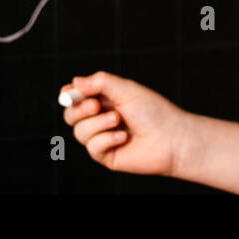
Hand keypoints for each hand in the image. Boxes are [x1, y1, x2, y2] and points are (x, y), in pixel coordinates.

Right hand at [60, 70, 186, 176]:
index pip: (77, 96)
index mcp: (105, 100)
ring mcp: (102, 137)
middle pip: (71, 115)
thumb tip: (74, 82)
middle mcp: (101, 118)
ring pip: (79, 132)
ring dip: (98, 124)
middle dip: (79, 109)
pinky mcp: (106, 155)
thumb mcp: (126, 89)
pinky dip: (107, 139)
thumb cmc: (153, 112)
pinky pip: (92, 147)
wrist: (170, 138)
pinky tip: (123, 137)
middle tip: (96, 106)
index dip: (69, 94)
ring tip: (118, 120)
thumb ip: (99, 82)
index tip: (68, 91)